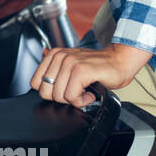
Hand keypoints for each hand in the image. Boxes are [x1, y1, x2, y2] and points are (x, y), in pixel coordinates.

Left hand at [30, 43, 151, 106]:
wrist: (120, 61)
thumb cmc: (98, 66)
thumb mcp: (73, 63)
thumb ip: (56, 63)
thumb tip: (42, 54)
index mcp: (54, 55)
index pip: (35, 84)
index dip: (51, 92)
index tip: (65, 88)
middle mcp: (60, 57)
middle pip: (46, 92)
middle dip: (62, 98)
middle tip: (76, 90)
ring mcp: (70, 63)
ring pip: (59, 96)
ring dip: (75, 99)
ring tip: (85, 90)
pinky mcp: (82, 71)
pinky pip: (72, 97)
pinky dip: (82, 101)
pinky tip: (90, 93)